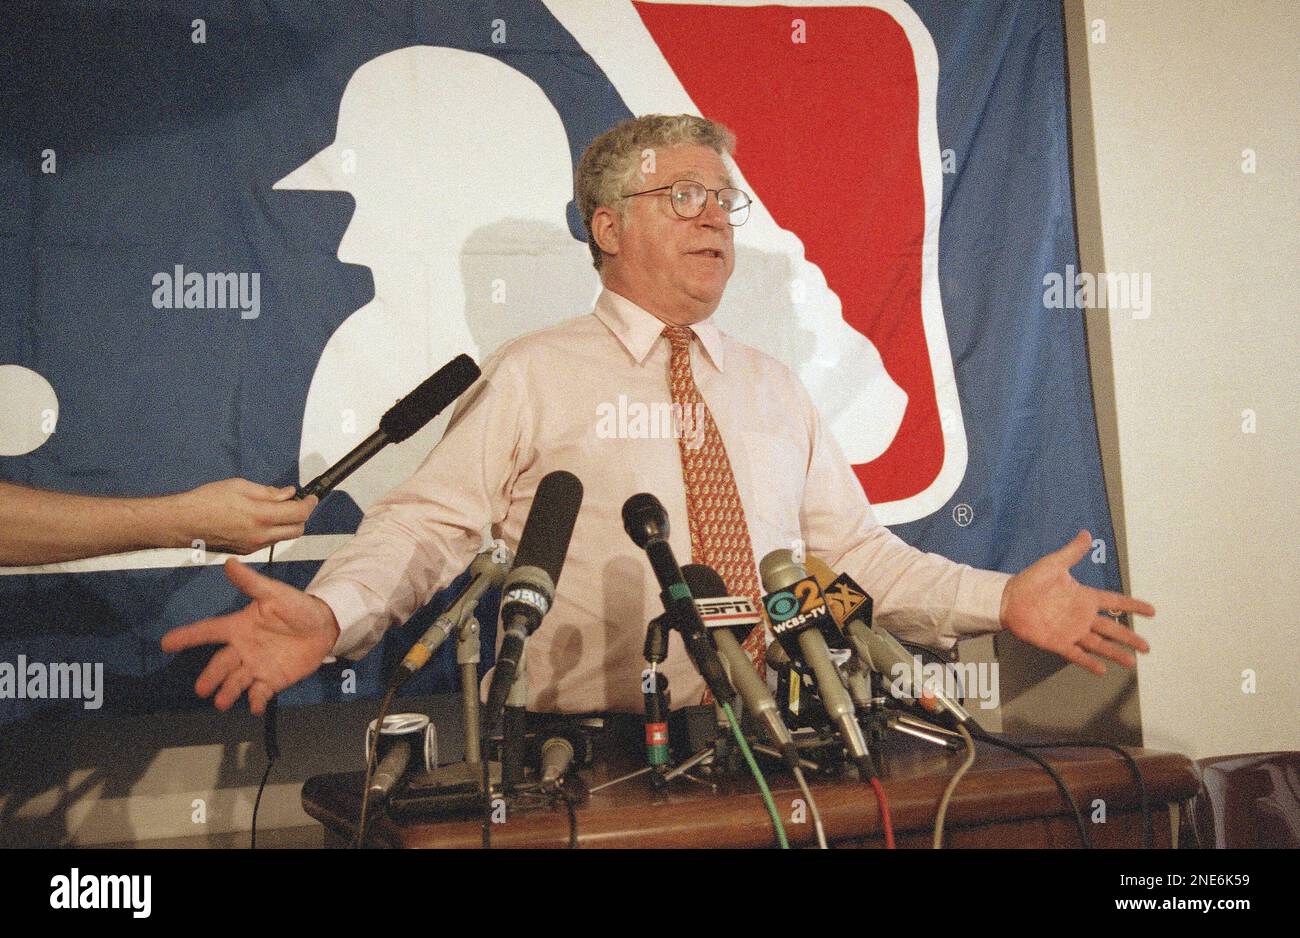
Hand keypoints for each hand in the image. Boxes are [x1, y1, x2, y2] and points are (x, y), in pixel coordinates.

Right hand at [160, 558, 340, 712]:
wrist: (323, 625)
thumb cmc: (296, 607)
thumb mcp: (275, 593)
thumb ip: (251, 582)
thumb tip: (230, 562)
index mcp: (239, 627)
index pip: (209, 631)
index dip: (187, 636)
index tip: (166, 643)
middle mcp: (243, 649)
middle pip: (221, 664)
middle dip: (211, 676)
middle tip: (202, 689)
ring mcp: (256, 666)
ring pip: (236, 681)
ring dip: (228, 692)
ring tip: (221, 702)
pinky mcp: (272, 680)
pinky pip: (260, 693)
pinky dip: (257, 701)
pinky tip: (255, 707)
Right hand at [169, 479, 317, 554]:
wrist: (183, 522)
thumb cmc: (207, 499)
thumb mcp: (240, 486)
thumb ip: (268, 492)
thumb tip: (288, 493)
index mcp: (261, 516)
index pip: (299, 514)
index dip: (309, 504)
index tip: (311, 497)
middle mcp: (261, 535)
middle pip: (297, 530)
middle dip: (301, 516)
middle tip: (295, 502)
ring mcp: (253, 546)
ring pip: (283, 537)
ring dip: (287, 524)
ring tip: (276, 508)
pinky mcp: (245, 551)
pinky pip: (268, 541)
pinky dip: (272, 530)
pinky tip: (260, 519)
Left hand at [999, 530, 1154, 674]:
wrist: (1008, 599)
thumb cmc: (1030, 581)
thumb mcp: (1053, 564)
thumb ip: (1072, 552)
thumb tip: (1086, 533)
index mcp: (1084, 597)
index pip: (1115, 601)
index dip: (1133, 605)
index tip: (1151, 611)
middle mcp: (1081, 616)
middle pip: (1112, 628)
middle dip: (1130, 637)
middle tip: (1147, 647)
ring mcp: (1071, 630)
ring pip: (1099, 644)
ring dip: (1115, 653)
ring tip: (1131, 662)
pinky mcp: (1058, 642)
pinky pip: (1076, 654)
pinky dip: (1089, 662)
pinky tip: (1102, 669)